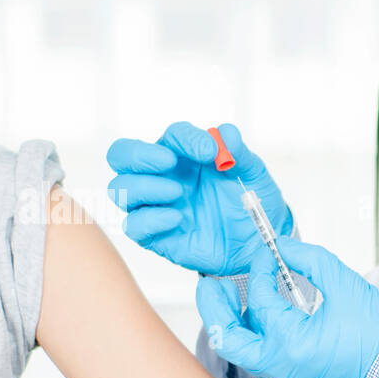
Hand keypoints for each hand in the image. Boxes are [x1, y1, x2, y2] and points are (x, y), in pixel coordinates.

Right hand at [106, 122, 291, 274]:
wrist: (258, 244)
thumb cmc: (251, 204)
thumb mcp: (253, 175)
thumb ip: (240, 154)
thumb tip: (227, 134)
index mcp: (183, 156)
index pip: (170, 137)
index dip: (185, 139)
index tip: (209, 152)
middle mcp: (162, 177)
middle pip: (122, 155)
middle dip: (138, 154)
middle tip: (168, 161)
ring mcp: (156, 206)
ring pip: (120, 189)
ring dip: (145, 186)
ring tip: (177, 192)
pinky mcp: (156, 236)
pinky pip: (133, 226)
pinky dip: (150, 219)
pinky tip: (177, 218)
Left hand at [196, 237, 378, 377]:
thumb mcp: (345, 285)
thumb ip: (308, 259)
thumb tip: (283, 245)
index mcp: (291, 345)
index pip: (260, 300)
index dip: (260, 270)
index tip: (268, 252)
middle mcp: (282, 368)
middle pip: (231, 338)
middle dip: (215, 309)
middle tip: (209, 284)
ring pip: (246, 349)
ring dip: (237, 321)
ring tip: (229, 295)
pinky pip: (266, 358)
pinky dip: (258, 334)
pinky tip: (262, 314)